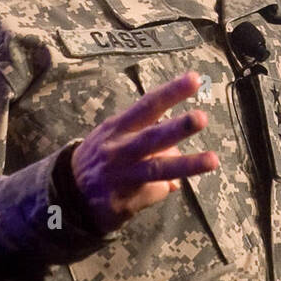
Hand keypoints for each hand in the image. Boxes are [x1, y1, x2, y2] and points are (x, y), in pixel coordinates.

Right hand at [69, 71, 217, 233]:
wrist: (67, 194)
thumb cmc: (102, 157)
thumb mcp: (118, 137)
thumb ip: (150, 136)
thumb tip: (178, 149)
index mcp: (119, 127)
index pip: (148, 105)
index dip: (171, 92)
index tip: (194, 79)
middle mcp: (119, 149)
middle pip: (151, 136)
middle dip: (177, 127)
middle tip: (201, 117)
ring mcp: (120, 176)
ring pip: (156, 170)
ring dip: (186, 165)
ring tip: (212, 160)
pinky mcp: (121, 201)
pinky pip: (152, 194)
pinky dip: (163, 190)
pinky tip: (165, 187)